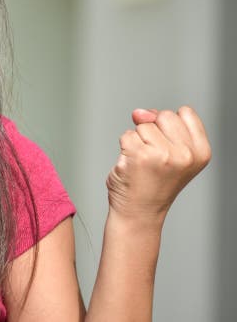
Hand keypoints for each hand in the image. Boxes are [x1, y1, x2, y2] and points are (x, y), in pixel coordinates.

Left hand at [106, 106, 211, 223]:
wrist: (139, 212)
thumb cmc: (154, 182)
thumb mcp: (173, 151)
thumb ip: (162, 125)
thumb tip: (140, 112)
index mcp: (201, 151)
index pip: (186, 112)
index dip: (171, 125)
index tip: (170, 146)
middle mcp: (186, 153)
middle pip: (163, 115)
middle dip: (154, 130)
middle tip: (155, 157)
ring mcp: (163, 154)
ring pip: (143, 124)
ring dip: (138, 140)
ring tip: (144, 162)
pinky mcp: (140, 155)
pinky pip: (127, 135)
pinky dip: (125, 147)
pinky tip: (132, 165)